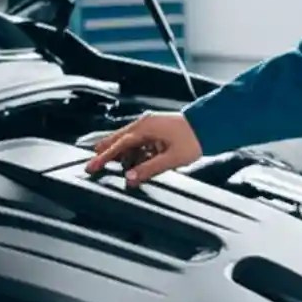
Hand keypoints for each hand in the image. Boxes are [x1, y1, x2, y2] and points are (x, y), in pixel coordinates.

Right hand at [83, 111, 202, 186]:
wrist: (210, 126)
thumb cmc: (194, 139)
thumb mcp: (171, 158)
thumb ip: (148, 168)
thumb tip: (130, 178)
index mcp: (145, 128)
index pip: (119, 144)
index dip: (104, 157)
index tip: (92, 167)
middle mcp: (145, 123)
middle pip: (118, 139)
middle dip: (105, 152)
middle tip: (92, 164)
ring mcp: (150, 125)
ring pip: (128, 140)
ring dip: (121, 153)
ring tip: (111, 165)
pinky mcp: (156, 129)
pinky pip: (138, 140)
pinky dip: (133, 150)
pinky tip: (134, 161)